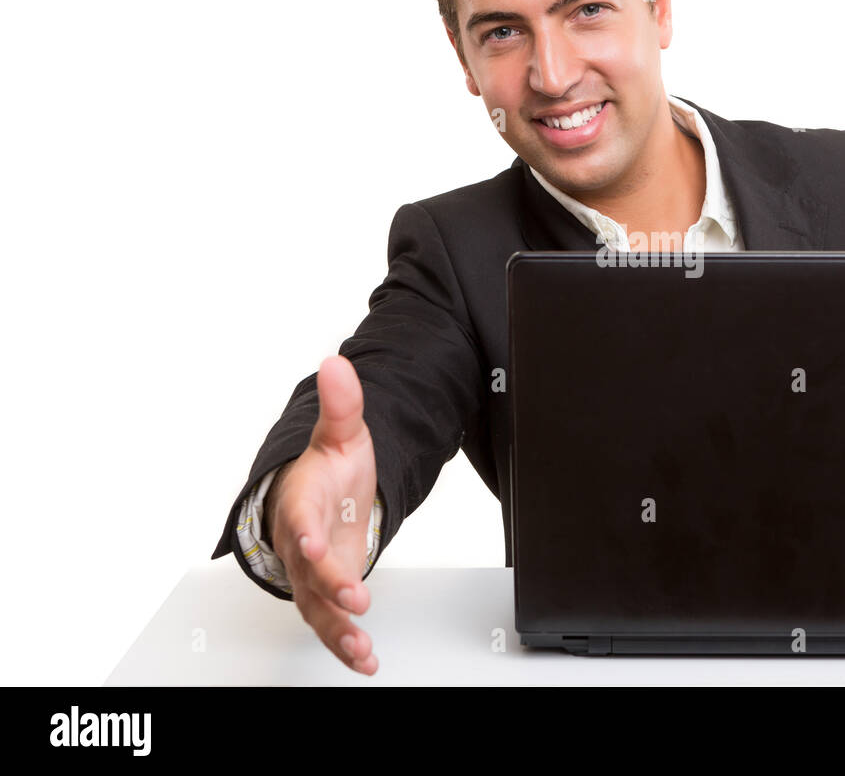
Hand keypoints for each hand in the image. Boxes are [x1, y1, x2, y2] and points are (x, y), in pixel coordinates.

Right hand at [267, 354, 379, 673]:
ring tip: (360, 646)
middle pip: (306, 570)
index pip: (298, 519)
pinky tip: (366, 661)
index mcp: (301, 502)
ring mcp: (310, 574)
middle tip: (354, 598)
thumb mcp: (342, 433)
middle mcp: (299, 544)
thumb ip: (342, 404)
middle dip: (329, 586)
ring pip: (315, 606)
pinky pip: (329, 623)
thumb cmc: (328, 468)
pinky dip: (345, 645)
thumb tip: (336, 363)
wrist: (320, 494)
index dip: (306, 534)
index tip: (316, 546)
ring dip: (337, 628)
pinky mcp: (325, 595)